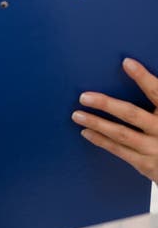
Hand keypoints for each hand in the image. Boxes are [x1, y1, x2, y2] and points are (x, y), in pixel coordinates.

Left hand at [71, 58, 157, 182]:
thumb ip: (154, 96)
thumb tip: (130, 67)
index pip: (157, 92)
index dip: (143, 77)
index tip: (126, 63)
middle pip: (132, 114)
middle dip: (106, 105)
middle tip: (84, 97)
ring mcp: (154, 148)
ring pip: (121, 133)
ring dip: (96, 123)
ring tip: (77, 115)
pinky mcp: (146, 164)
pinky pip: (119, 150)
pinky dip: (101, 140)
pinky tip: (86, 132)